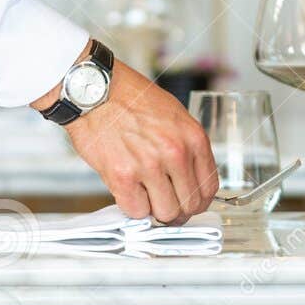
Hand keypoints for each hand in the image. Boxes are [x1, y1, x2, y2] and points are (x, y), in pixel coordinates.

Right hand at [33, 54, 218, 223]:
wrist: (95, 91)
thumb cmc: (130, 99)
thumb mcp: (174, 116)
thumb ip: (186, 148)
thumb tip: (190, 180)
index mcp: (193, 138)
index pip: (209, 187)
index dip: (199, 201)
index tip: (189, 203)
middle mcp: (175, 153)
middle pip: (190, 206)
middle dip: (178, 210)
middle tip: (164, 203)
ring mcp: (149, 166)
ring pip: (165, 213)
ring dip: (155, 209)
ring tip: (145, 195)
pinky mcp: (122, 176)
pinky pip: (137, 211)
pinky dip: (133, 207)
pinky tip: (129, 191)